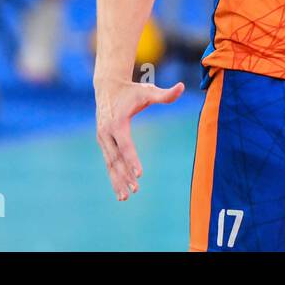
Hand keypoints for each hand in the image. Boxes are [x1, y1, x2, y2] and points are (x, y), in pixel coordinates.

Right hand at [95, 78, 184, 199]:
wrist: (108, 86)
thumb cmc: (131, 90)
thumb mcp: (147, 91)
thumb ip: (165, 94)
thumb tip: (182, 86)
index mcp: (117, 122)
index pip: (125, 145)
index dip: (132, 159)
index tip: (139, 174)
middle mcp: (106, 133)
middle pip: (116, 158)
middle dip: (125, 175)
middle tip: (136, 190)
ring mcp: (102, 139)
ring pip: (110, 164)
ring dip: (117, 181)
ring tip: (125, 197)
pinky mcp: (102, 143)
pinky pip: (108, 162)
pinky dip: (113, 177)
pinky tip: (120, 191)